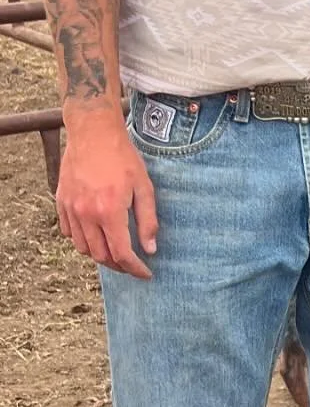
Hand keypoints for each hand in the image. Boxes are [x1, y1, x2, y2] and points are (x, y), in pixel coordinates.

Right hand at [55, 108, 156, 278]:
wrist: (93, 133)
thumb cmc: (123, 158)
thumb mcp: (144, 187)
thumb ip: (148, 221)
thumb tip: (150, 249)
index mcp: (109, 211)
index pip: (122, 254)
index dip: (136, 269)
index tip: (146, 273)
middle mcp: (86, 214)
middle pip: (101, 256)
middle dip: (119, 266)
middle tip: (133, 264)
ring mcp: (71, 209)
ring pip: (83, 248)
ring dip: (100, 255)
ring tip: (116, 252)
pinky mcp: (61, 202)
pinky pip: (69, 233)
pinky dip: (83, 240)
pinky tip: (96, 236)